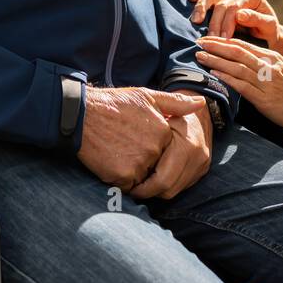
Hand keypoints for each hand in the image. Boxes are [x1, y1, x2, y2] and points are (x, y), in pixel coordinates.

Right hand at [77, 87, 205, 191]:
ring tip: (116, 151)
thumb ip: (176, 103)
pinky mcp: (123, 176)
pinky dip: (118, 177)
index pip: (165, 150)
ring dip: (131, 170)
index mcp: (164, 131)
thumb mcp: (147, 96)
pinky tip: (109, 160)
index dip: (149, 145)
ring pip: (141, 177)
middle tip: (123, 145)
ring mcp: (139, 164)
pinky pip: (127, 185)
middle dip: (141, 160)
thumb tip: (201, 104)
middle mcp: (155, 149)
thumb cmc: (114, 103)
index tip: (135, 137)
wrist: (81, 114)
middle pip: (154, 165)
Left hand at [129, 100, 212, 200]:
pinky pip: (180, 186)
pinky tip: (152, 179)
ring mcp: (201, 166)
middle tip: (130, 189)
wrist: (198, 112)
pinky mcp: (201, 171)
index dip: (143, 187)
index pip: (162, 180)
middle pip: (168, 189)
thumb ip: (146, 124)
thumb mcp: (158, 111)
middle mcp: (197, 158)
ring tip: (139, 185)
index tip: (128, 185)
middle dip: (147, 192)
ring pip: (174, 191)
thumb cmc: (170, 111)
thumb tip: (123, 136)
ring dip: (155, 191)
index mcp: (186, 145)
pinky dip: (165, 186)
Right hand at [188, 0, 281, 42]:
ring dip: (202, 9)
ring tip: (196, 21)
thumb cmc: (267, 32)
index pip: (236, 6)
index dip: (228, 22)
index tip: (225, 38)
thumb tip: (240, 14)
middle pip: (222, 4)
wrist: (264, 35)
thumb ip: (257, 19)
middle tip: (212, 39)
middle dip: (216, 23)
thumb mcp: (269, 26)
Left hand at [195, 35, 282, 132]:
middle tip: (198, 42)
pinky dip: (226, 78)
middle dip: (215, 46)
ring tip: (199, 56)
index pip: (243, 45)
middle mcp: (269, 66)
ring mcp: (267, 81)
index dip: (223, 41)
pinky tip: (213, 74)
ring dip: (216, 60)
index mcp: (272, 57)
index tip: (208, 38)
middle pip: (237, 52)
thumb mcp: (282, 71)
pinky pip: (242, 85)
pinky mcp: (265, 98)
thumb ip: (263, 65)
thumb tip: (241, 62)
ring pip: (236, 67)